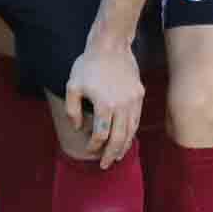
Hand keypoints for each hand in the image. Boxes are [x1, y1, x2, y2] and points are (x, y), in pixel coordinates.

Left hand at [64, 38, 145, 164]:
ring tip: (118, 156)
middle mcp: (122, 105)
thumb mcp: (72, 86)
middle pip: (119, 137)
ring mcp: (133, 100)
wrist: (111, 45)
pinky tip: (126, 137)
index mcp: (105, 105)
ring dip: (124, 145)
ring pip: (131, 130)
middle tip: (106, 166)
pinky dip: (132, 131)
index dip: (94, 146)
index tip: (89, 150)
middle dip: (112, 154)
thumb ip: (72, 111)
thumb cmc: (88, 65)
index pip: (101, 134)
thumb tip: (79, 128)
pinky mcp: (139, 94)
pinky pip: (137, 119)